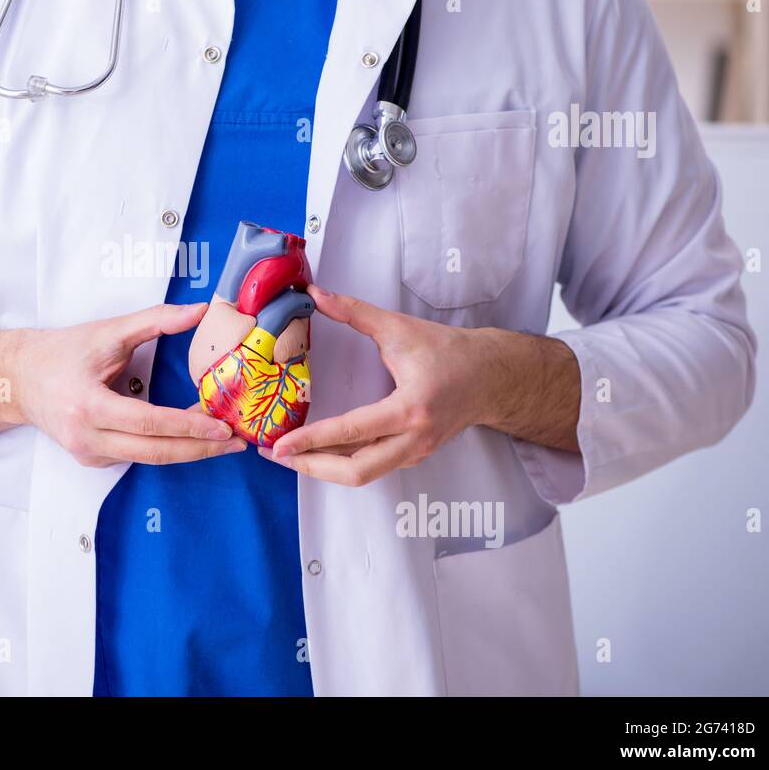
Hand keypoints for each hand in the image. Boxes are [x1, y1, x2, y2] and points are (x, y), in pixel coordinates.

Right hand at [15, 302, 246, 467]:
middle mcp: (87, 438)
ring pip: (149, 460)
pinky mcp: (92, 460)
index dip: (189, 427)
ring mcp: (88, 454)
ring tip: (222, 440)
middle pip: (155, 452)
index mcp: (88, 406)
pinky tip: (190, 436)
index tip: (223, 427)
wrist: (18, 379)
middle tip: (236, 442)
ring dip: (188, 450)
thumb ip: (156, 320)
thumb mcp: (109, 331)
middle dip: (201, 449)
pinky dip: (165, 447)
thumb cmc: (61, 352)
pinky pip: (136, 457)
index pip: (149, 423)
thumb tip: (201, 311)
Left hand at [262, 286, 508, 485]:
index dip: (312, 440)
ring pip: (363, 475)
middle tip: (276, 455)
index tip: (280, 445)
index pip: (352, 431)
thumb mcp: (399, 327)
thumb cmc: (448, 350)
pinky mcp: (414, 456)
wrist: (492, 377)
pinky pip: (373, 467)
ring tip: (289, 456)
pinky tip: (318, 452)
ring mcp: (415, 453)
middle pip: (356, 472)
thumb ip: (353, 311)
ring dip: (324, 469)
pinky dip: (343, 463)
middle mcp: (414, 439)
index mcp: (410, 408)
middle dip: (311, 467)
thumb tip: (315, 293)